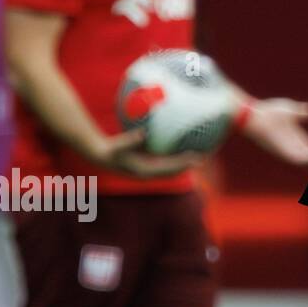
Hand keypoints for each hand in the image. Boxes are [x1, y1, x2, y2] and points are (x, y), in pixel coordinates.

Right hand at [87, 128, 207, 177]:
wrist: (101, 156)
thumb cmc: (110, 150)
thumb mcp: (118, 146)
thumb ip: (130, 140)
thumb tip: (143, 133)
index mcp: (146, 171)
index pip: (170, 169)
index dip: (184, 164)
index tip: (197, 158)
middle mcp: (150, 173)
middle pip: (175, 170)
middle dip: (189, 164)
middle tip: (206, 155)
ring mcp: (150, 169)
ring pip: (172, 167)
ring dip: (185, 161)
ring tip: (201, 151)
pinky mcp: (148, 164)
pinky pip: (166, 160)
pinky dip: (176, 156)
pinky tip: (183, 144)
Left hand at [242, 98, 307, 165]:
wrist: (253, 115)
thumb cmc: (268, 112)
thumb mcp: (290, 110)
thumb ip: (301, 112)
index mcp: (296, 138)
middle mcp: (293, 146)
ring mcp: (287, 150)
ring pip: (306, 161)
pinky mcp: (282, 151)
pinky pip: (298, 159)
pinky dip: (307, 160)